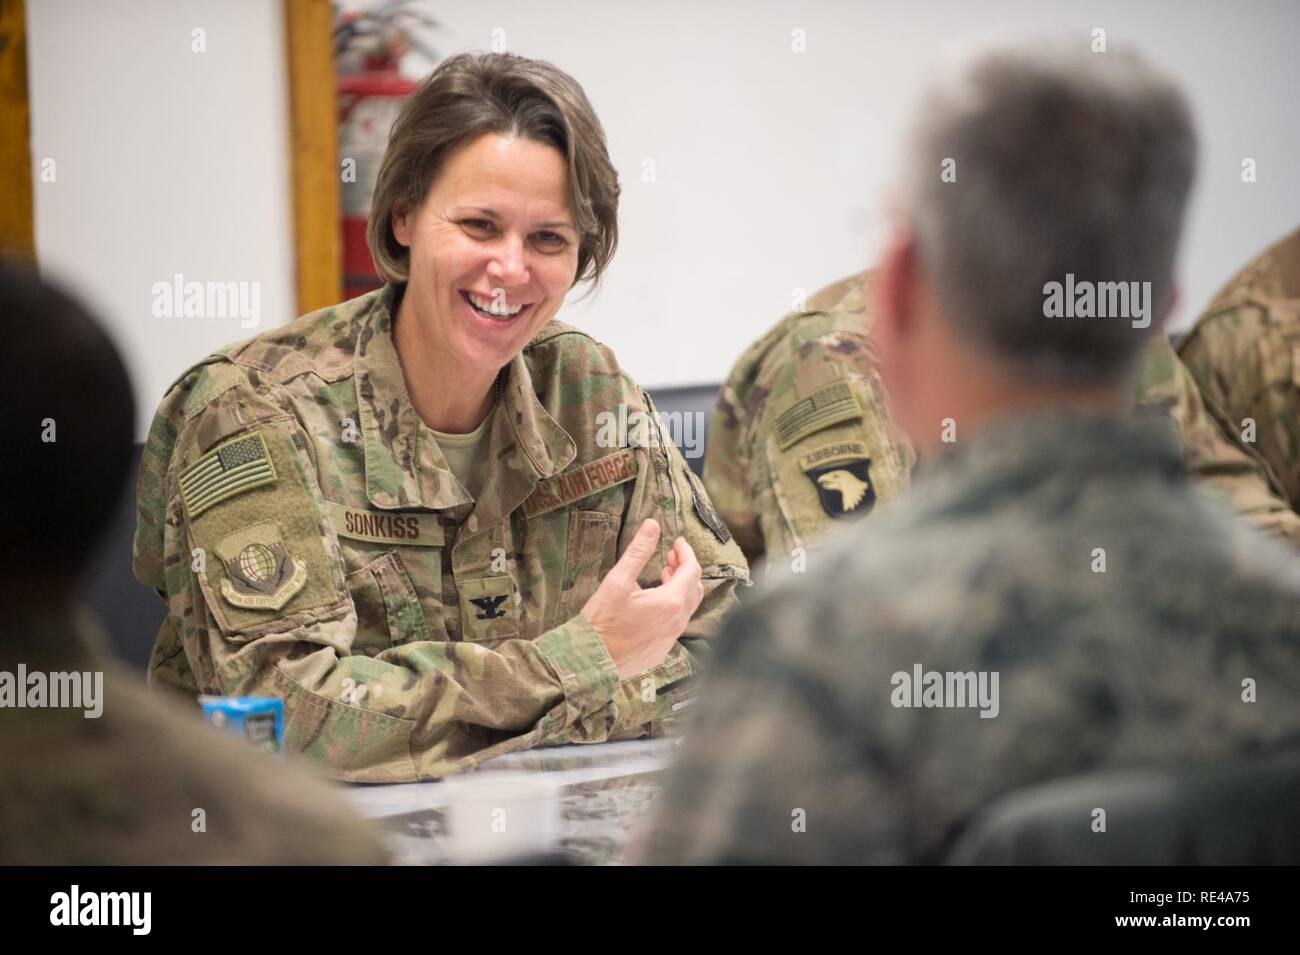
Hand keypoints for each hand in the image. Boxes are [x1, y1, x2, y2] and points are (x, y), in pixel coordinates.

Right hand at [581, 519, 704, 679]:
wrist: (591, 661)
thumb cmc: (601, 621)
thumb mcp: (618, 580)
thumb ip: (638, 551)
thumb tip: (652, 525)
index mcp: (670, 602)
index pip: (692, 570)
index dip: (686, 552)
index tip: (677, 542)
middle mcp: (677, 622)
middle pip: (695, 588)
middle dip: (685, 569)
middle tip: (670, 557)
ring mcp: (670, 639)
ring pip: (686, 608)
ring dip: (679, 588)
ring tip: (662, 576)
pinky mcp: (661, 650)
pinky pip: (675, 624)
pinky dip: (672, 607)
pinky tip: (653, 604)